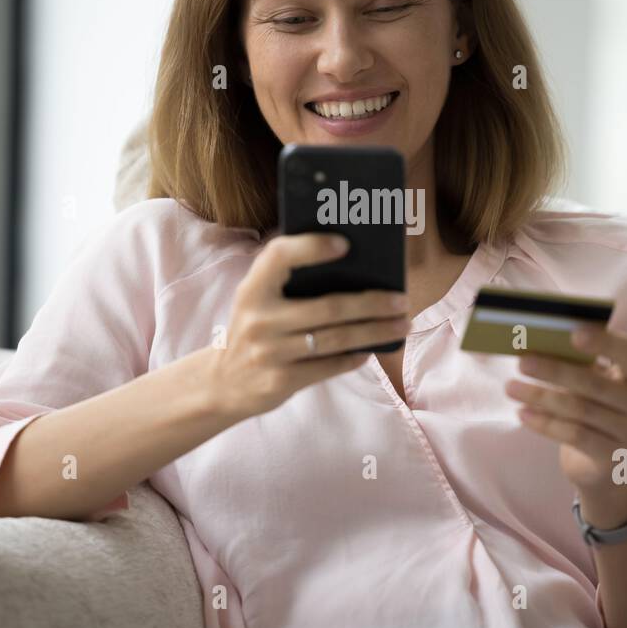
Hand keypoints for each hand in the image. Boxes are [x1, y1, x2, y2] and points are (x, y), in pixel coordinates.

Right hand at [205, 232, 409, 422]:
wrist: (224, 383)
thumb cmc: (255, 329)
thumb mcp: (258, 300)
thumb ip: (288, 281)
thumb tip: (352, 264)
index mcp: (252, 289)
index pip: (279, 257)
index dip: (310, 247)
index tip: (345, 244)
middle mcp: (259, 319)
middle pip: (328, 307)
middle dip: (372, 303)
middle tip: (402, 300)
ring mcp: (270, 352)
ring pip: (336, 339)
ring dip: (375, 332)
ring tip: (402, 325)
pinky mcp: (281, 380)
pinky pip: (329, 366)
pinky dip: (354, 356)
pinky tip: (371, 349)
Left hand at [503, 323, 626, 520]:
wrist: (602, 460)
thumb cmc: (595, 404)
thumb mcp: (594, 379)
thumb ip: (579, 360)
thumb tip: (540, 337)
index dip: (605, 343)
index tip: (573, 333)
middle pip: (598, 385)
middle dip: (556, 372)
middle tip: (521, 362)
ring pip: (581, 410)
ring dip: (541, 397)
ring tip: (511, 388)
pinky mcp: (614, 458)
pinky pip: (575, 436)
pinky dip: (546, 423)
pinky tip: (522, 413)